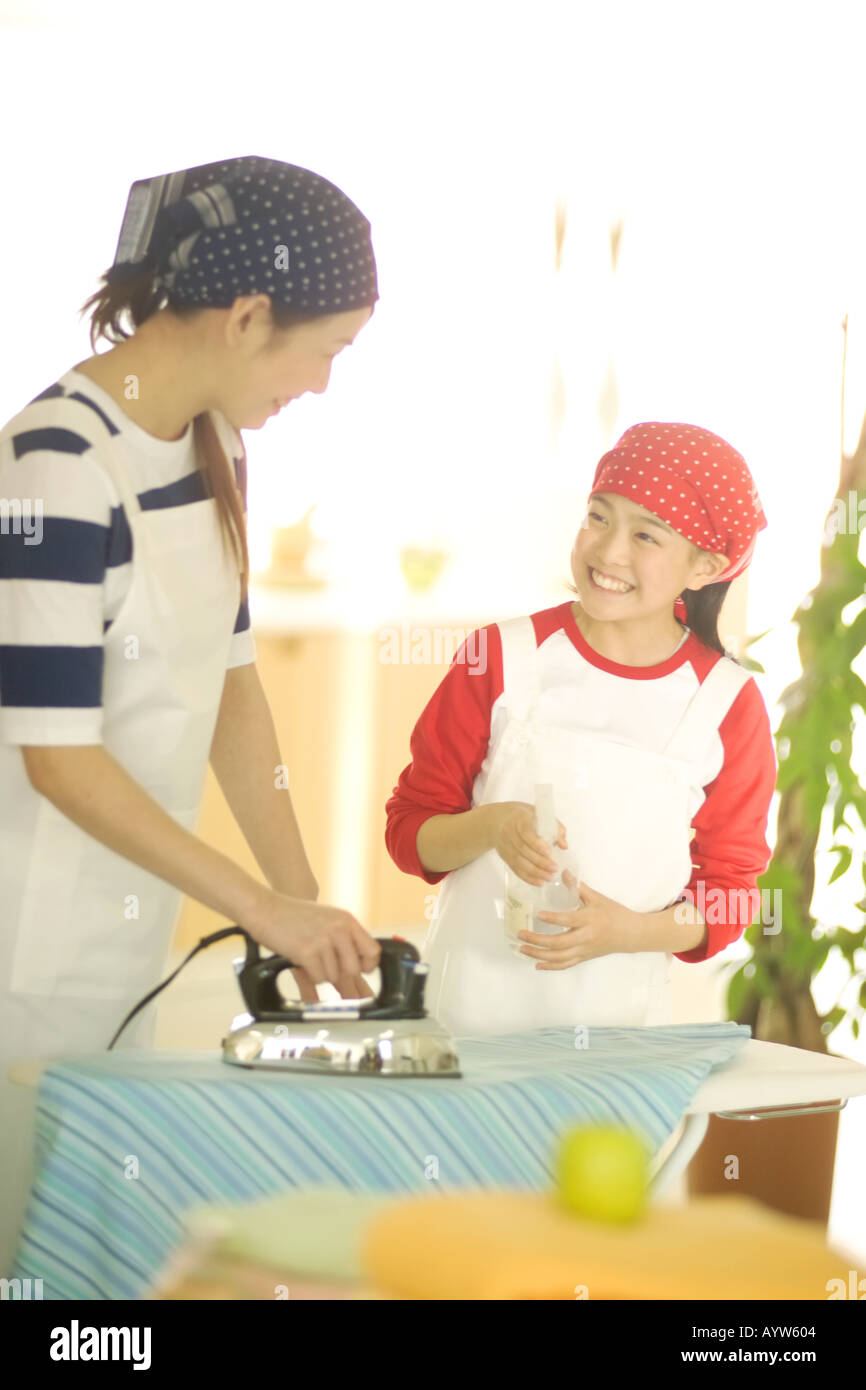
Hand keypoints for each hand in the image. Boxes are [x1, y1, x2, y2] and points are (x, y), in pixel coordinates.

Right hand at [250, 894, 380, 1003]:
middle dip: (340, 973)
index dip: (367, 965)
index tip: (360, 970)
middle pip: (354, 969)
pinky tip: (301, 960)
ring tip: (309, 957)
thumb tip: (360, 965)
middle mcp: (339, 929)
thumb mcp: (326, 919)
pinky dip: (310, 975)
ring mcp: (324, 940)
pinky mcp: (308, 952)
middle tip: (325, 965)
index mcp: (346, 920)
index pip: (372, 950)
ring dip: (321, 973)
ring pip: (334, 976)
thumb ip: (344, 937)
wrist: (265, 909)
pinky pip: (318, 978)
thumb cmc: (292, 916)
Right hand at [489, 801, 567, 885]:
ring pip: (519, 861)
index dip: (537, 844)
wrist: (499, 821)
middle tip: (554, 868)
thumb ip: (555, 828)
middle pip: (523, 850)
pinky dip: (528, 877)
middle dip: (540, 861)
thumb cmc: (524, 817)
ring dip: (535, 872)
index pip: (526, 832)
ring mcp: (505, 846)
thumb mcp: (539, 815)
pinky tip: (539, 882)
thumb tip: (564, 845)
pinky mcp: (505, 856)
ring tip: (549, 877)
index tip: (550, 852)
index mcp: (519, 819)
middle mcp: (509, 832)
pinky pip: (515, 869)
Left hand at [518, 874, 637, 968]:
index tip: (538, 914)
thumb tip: (563, 872)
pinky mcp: (584, 957)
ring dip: (539, 955)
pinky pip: (566, 965)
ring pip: (559, 957)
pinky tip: (537, 965)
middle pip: (559, 943)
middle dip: (538, 940)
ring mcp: (584, 950)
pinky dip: (551, 966)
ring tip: (523, 948)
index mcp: (589, 920)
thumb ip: (578, 887)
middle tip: (521, 934)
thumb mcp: (597, 898)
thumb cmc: (614, 913)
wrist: (630, 934)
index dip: (553, 919)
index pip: (568, 920)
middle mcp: (585, 937)